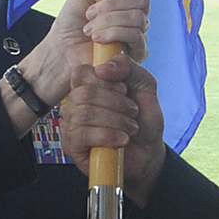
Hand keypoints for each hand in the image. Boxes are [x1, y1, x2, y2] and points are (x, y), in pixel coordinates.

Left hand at [19, 0, 150, 103]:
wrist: (62, 51)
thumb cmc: (71, 22)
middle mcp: (136, 16)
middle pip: (141, 0)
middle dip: (111, 4)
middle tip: (89, 13)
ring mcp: (138, 35)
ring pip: (138, 18)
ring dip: (107, 20)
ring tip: (88, 29)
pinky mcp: (137, 54)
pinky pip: (136, 36)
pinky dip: (113, 33)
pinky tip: (96, 38)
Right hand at [59, 56, 164, 205]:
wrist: (149, 152)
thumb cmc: (143, 120)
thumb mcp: (143, 85)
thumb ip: (127, 66)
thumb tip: (102, 67)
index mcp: (88, 86)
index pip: (82, 73)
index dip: (106, 81)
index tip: (124, 90)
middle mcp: (75, 104)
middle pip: (84, 93)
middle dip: (116, 103)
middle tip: (132, 112)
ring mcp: (70, 125)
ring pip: (84, 114)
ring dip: (116, 121)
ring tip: (130, 128)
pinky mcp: (71, 146)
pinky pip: (82, 135)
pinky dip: (108, 136)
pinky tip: (121, 140)